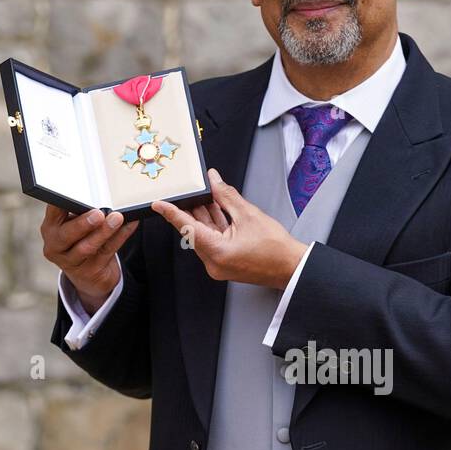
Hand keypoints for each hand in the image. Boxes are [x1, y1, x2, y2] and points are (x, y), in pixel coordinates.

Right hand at [41, 204, 138, 314]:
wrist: (88, 275)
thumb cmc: (81, 241)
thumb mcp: (74, 227)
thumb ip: (80, 215)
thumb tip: (100, 201)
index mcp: (50, 228)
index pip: (53, 212)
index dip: (61, 203)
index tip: (71, 195)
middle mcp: (55, 246)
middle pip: (67, 235)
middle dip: (83, 224)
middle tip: (98, 214)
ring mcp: (71, 262)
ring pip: (87, 247)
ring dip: (103, 232)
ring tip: (117, 219)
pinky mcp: (90, 272)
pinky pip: (107, 252)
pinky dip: (120, 236)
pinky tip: (129, 225)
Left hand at [151, 169, 306, 287]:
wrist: (291, 267)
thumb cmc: (276, 249)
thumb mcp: (249, 215)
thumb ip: (227, 196)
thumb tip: (214, 182)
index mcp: (217, 252)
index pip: (187, 228)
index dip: (171, 213)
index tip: (158, 204)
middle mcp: (214, 262)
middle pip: (194, 231)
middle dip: (192, 209)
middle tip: (188, 191)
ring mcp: (219, 265)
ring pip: (204, 235)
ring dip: (204, 216)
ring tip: (205, 196)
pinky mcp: (225, 263)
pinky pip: (213, 241)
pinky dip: (214, 226)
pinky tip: (216, 210)